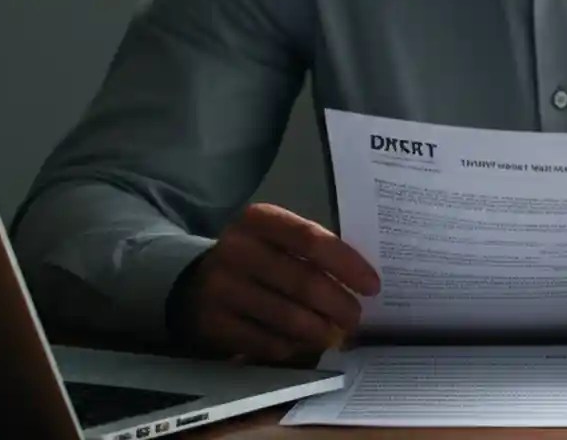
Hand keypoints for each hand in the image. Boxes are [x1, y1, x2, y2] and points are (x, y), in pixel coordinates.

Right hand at [175, 203, 380, 362]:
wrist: (194, 284)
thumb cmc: (255, 259)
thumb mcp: (277, 241)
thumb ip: (313, 253)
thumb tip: (362, 284)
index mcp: (259, 220)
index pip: (311, 239)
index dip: (347, 264)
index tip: (372, 286)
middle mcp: (237, 249)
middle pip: (303, 281)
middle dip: (339, 305)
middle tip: (356, 318)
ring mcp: (221, 288)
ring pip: (287, 317)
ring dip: (321, 331)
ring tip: (337, 334)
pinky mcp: (214, 324)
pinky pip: (267, 342)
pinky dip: (294, 347)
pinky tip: (305, 344)